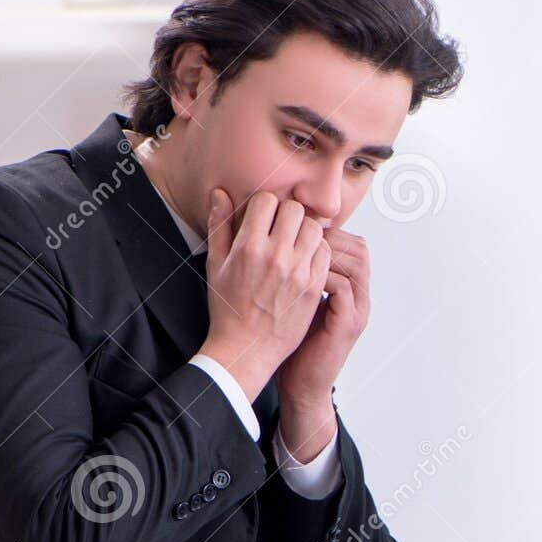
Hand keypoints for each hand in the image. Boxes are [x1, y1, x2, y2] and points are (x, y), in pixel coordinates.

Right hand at [200, 187, 329, 400]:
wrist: (246, 348)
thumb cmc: (227, 308)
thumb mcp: (215, 265)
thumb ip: (220, 226)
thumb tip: (221, 193)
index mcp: (248, 247)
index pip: (267, 200)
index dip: (265, 205)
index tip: (264, 218)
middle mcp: (275, 257)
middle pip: (294, 209)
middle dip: (287, 214)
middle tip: (282, 228)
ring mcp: (297, 273)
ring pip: (315, 228)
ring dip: (306, 230)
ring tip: (296, 243)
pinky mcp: (313, 287)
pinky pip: (325, 253)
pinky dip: (318, 251)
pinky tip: (306, 260)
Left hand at [274, 229, 370, 460]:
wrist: (300, 384)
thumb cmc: (292, 342)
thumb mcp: (296, 299)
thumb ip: (297, 270)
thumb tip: (275, 235)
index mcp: (349, 288)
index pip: (351, 242)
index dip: (326, 231)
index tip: (294, 229)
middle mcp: (359, 296)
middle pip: (359, 247)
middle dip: (327, 237)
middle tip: (295, 237)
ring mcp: (357, 310)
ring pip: (356, 263)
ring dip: (325, 253)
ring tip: (296, 255)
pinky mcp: (348, 324)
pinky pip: (344, 287)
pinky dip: (322, 276)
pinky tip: (297, 277)